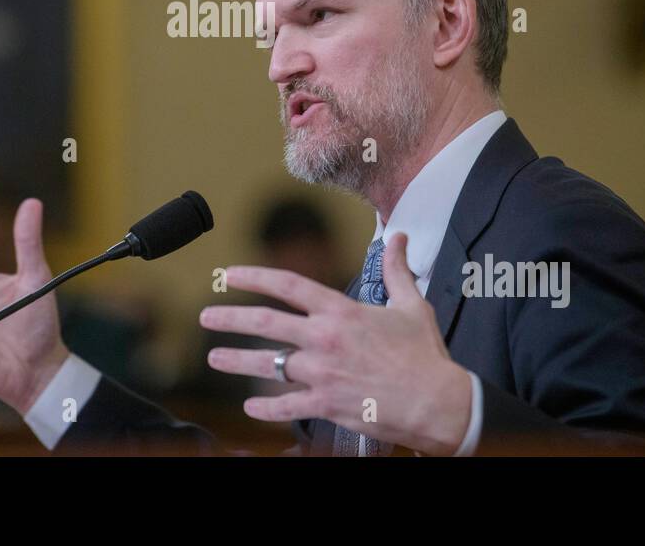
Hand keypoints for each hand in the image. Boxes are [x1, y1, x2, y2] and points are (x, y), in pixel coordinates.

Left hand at [201, 233, 471, 454]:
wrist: (438, 402)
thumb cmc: (425, 355)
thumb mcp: (411, 305)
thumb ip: (397, 270)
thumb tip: (397, 238)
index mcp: (342, 311)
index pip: (288, 285)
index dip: (254, 276)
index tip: (230, 273)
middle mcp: (325, 339)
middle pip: (266, 323)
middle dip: (230, 317)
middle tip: (206, 316)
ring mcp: (323, 373)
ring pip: (268, 364)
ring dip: (237, 360)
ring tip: (215, 358)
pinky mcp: (327, 405)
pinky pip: (287, 406)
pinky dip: (265, 408)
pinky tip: (250, 406)